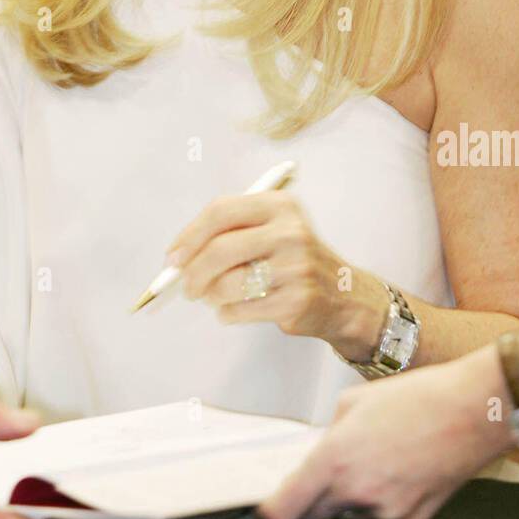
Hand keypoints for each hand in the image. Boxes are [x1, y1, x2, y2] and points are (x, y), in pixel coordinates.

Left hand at [167, 191, 365, 346]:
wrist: (345, 294)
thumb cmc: (294, 259)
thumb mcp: (273, 227)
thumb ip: (230, 231)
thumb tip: (179, 255)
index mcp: (279, 205)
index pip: (221, 211)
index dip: (190, 235)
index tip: (173, 256)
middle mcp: (290, 231)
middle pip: (220, 249)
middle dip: (193, 271)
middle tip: (186, 285)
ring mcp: (295, 267)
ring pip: (227, 283)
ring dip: (211, 295)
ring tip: (214, 296)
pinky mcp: (295, 300)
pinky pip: (240, 310)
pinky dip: (227, 313)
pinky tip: (234, 309)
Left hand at [257, 354, 509, 518]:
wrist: (473, 411)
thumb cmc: (422, 398)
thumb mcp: (356, 400)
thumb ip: (331, 431)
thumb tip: (323, 448)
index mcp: (336, 458)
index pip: (287, 508)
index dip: (273, 510)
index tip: (270, 507)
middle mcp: (359, 491)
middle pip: (316, 515)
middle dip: (313, 499)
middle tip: (329, 472)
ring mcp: (388, 511)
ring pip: (353, 511)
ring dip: (354, 493)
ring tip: (380, 455)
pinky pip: (384, 514)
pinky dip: (384, 498)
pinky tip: (400, 467)